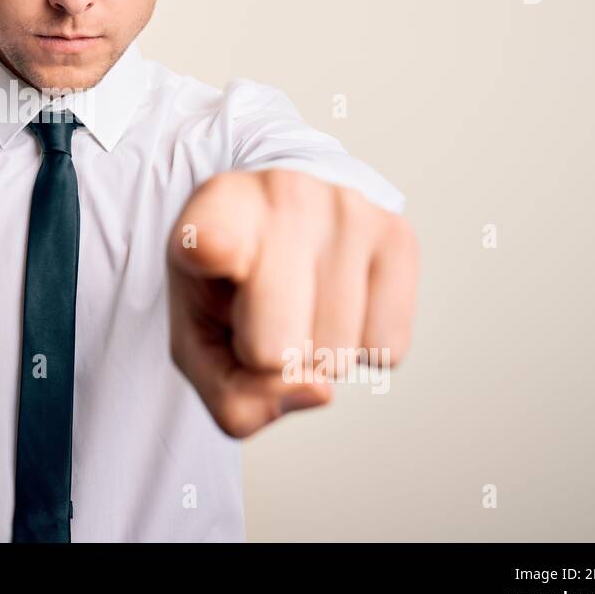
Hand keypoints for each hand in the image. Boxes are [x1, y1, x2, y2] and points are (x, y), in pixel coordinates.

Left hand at [166, 169, 418, 437]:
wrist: (274, 223)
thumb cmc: (227, 290)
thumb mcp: (199, 345)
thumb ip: (232, 397)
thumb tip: (321, 389)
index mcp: (209, 216)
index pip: (210, 240)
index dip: (210, 252)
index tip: (206, 247)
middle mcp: (278, 196)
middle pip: (275, 348)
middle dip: (269, 357)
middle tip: (261, 311)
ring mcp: (344, 208)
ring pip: (337, 354)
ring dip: (318, 350)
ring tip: (299, 298)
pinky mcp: (396, 232)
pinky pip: (387, 346)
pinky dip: (363, 344)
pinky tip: (339, 300)